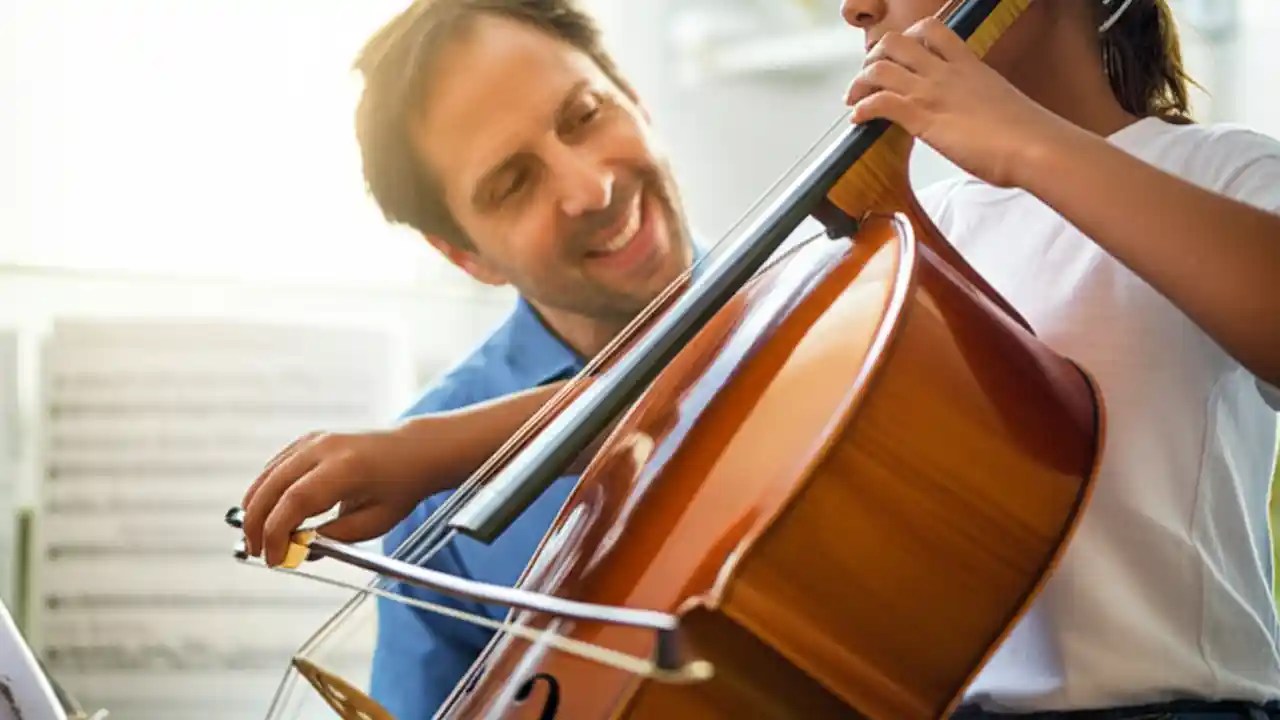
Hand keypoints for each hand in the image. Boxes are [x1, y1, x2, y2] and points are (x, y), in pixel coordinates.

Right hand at [239, 423, 456, 566]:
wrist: (414, 450)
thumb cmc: (401, 487)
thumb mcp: (375, 523)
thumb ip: (334, 538)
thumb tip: (298, 552)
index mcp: (346, 468)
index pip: (296, 501)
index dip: (277, 533)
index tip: (274, 559)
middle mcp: (325, 448)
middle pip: (273, 486)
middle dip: (257, 524)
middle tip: (257, 552)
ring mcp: (314, 440)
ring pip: (267, 475)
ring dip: (255, 509)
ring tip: (258, 540)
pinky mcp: (308, 440)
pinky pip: (275, 467)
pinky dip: (265, 491)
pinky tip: (267, 514)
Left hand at [845, 17, 1070, 187]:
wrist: (1036, 146)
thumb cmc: (1028, 135)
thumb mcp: (1001, 105)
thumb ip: (981, 104)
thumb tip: (981, 121)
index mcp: (968, 64)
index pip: (932, 30)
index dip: (908, 39)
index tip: (900, 59)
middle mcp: (947, 72)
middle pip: (895, 41)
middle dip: (874, 56)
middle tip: (870, 79)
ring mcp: (933, 93)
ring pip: (880, 67)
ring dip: (859, 82)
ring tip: (854, 99)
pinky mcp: (923, 118)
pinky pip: (879, 102)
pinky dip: (862, 108)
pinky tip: (858, 119)